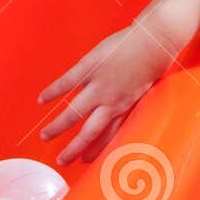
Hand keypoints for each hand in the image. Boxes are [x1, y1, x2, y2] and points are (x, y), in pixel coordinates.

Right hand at [37, 27, 171, 165]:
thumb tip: (120, 102)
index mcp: (126, 106)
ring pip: (73, 113)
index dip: (96, 149)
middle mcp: (111, 101)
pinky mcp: (90, 67)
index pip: (108, 135)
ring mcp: (99, 85)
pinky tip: (41, 100)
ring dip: (58, 126)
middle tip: (62, 161)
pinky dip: (52, 92)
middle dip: (74, 148)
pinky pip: (67, 82)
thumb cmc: (156, 59)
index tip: (84, 161)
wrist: (157, 38)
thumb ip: (131, 97)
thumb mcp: (147, 86)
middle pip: (89, 132)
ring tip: (44, 136)